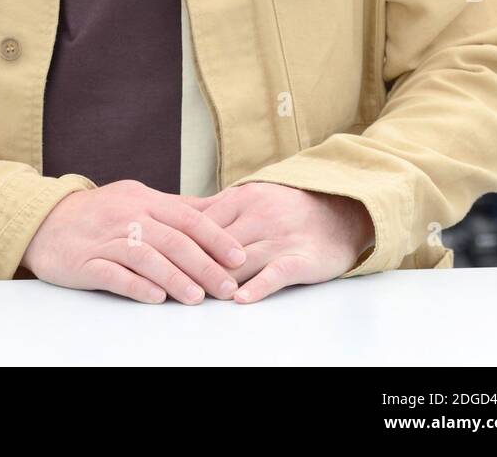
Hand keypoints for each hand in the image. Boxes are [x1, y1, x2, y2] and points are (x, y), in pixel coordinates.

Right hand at [20, 179, 248, 303]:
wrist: (45, 220)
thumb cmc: (99, 212)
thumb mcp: (137, 197)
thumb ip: (174, 206)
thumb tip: (216, 209)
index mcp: (145, 199)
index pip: (188, 216)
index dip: (215, 237)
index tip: (239, 257)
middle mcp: (128, 216)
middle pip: (173, 239)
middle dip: (204, 264)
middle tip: (227, 287)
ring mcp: (106, 238)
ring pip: (146, 256)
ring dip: (175, 278)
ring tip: (197, 298)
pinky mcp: (85, 261)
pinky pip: (113, 274)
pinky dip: (136, 285)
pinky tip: (156, 298)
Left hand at [184, 183, 374, 302]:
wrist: (341, 210)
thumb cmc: (287, 207)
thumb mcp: (250, 197)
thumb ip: (215, 208)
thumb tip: (173, 211)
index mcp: (242, 197)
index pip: (201, 222)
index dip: (177, 242)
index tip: (155, 255)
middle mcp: (259, 214)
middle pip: (216, 244)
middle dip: (191, 264)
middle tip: (166, 283)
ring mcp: (280, 236)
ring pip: (240, 261)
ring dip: (217, 280)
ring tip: (194, 298)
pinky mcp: (301, 258)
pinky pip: (276, 273)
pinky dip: (258, 286)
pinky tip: (240, 299)